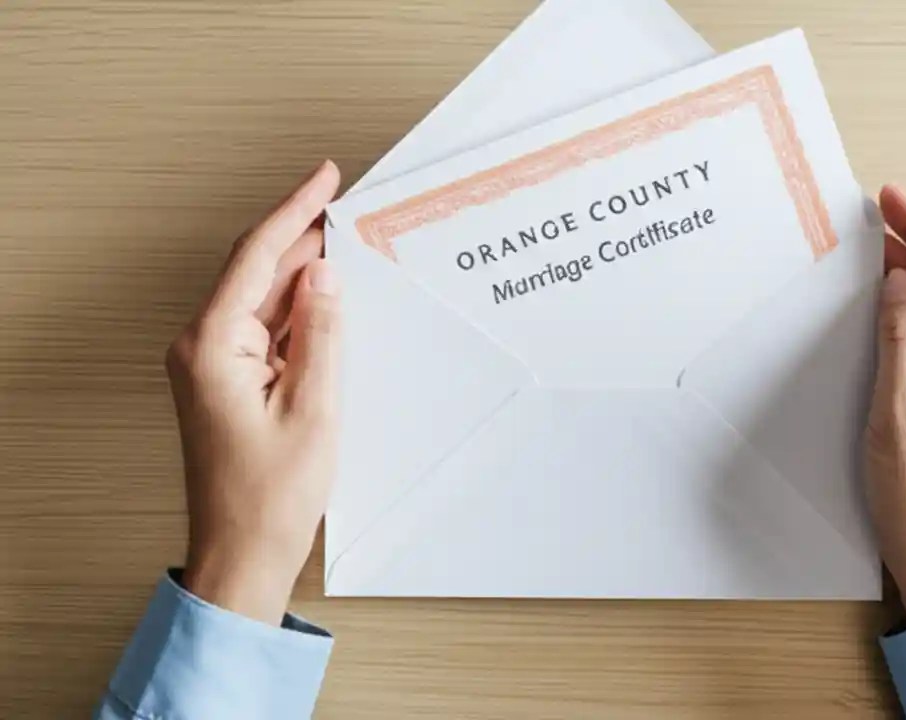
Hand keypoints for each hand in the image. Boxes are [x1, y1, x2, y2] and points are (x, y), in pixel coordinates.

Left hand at [166, 161, 341, 623]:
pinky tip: (331, 306)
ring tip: (352, 249)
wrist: (243, 553)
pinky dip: (300, 315)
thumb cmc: (271, 495)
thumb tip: (326, 276)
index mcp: (213, 345)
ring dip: (305, 278)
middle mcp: (202, 347)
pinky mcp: (229, 383)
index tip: (325, 176)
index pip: (257, 256)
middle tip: (352, 209)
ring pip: (265, 301)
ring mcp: (213, 365)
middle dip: (304, 238)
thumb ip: (321, 334)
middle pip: (258, 272)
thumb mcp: (314, 408)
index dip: (295, 210)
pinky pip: (267, 332)